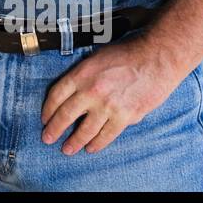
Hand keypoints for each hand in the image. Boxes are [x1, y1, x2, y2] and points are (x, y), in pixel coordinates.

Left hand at [40, 38, 188, 154]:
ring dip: (74, 142)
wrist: (157, 58)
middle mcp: (91, 91)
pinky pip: (106, 135)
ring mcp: (108, 106)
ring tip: (67, 149)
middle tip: (47, 138)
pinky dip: (97, 144)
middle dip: (54, 130)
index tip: (45, 119)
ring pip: (85, 130)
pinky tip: (90, 148)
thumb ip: (83, 75)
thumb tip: (73, 93)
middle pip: (66, 115)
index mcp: (81, 74)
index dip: (48, 110)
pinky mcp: (126, 116)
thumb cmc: (128, 53)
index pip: (56, 96)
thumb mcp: (96, 57)